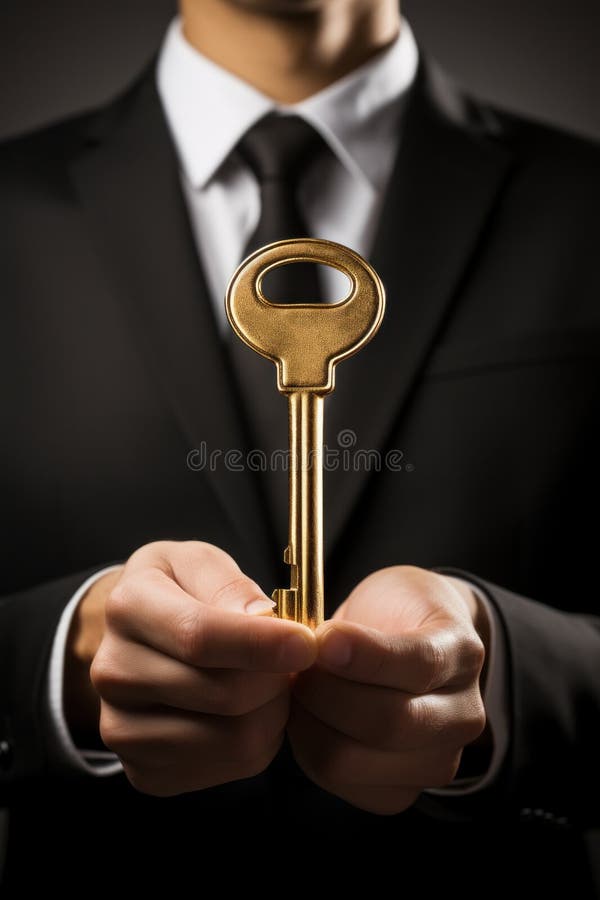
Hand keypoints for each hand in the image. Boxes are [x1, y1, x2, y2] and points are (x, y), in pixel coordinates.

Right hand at [88, 541, 315, 794]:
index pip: (199, 636)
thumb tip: (262, 618)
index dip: (262, 644)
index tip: (307, 643)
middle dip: (276, 678)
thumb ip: (230, 584)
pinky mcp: (144, 770)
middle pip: (223, 694)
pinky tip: (249, 713)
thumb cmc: (180, 590)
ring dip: (272, 711)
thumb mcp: (200, 561)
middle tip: (289, 660)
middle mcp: (113, 672)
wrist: (137, 636)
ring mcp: (121, 728)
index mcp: (127, 607)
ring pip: (233, 739)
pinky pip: (228, 768)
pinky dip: (258, 742)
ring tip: (269, 684)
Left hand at [288, 566, 486, 813]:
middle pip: (388, 723)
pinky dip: (309, 749)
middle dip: (325, 692)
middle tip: (296, 665)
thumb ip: (354, 625)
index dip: (364, 655)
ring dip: (309, 723)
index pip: (418, 665)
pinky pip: (342, 783)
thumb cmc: (389, 612)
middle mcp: (464, 715)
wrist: (411, 640)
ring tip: (297, 691)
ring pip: (354, 760)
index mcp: (463, 653)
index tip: (323, 637)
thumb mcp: (384, 594)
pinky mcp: (405, 792)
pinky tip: (307, 718)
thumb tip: (309, 650)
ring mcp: (440, 760)